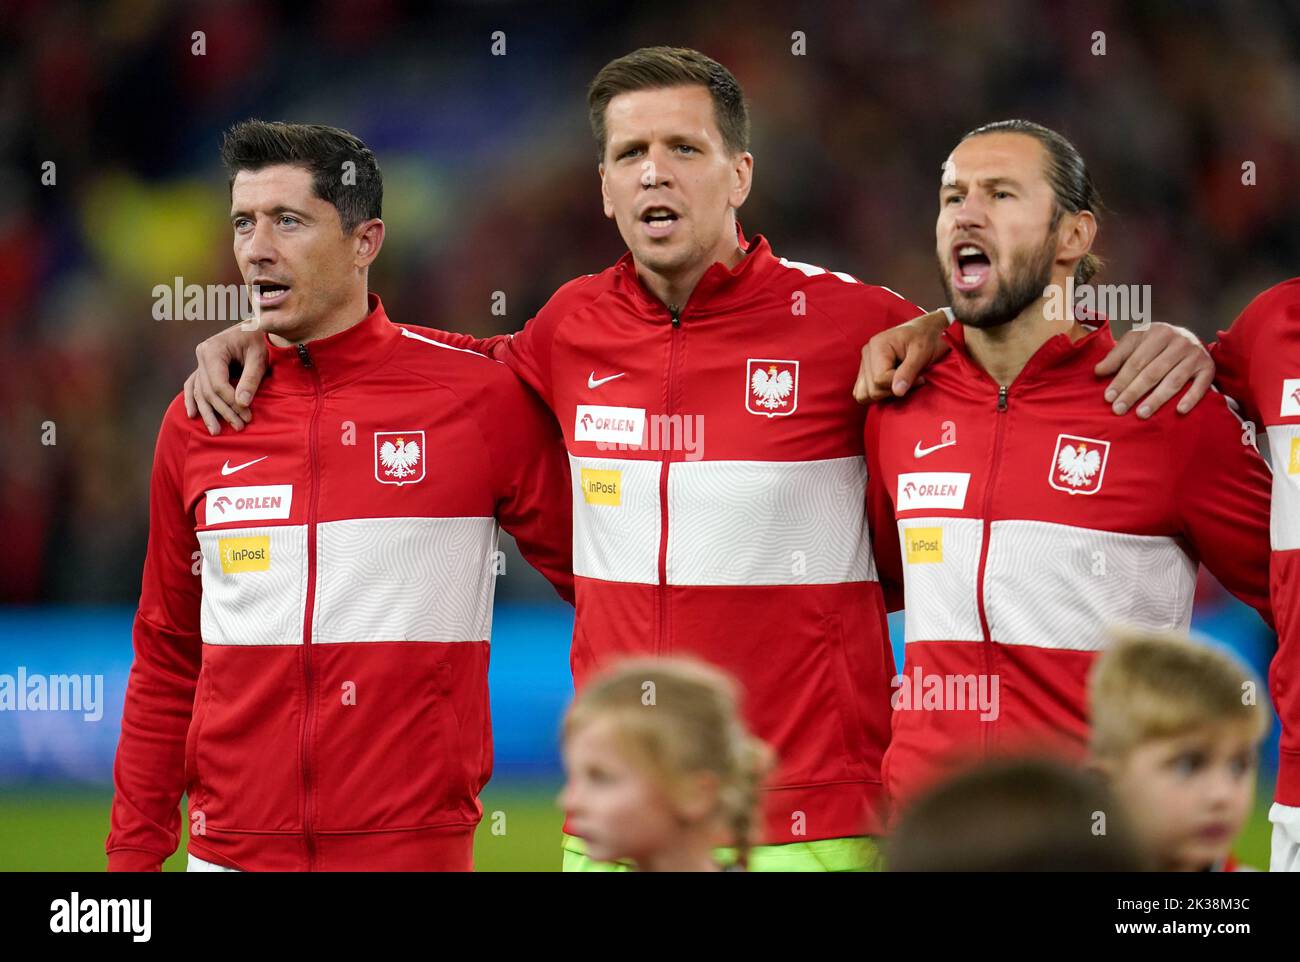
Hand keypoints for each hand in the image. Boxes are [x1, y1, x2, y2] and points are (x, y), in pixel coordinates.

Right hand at [182, 325, 267, 434]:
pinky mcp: (203, 367)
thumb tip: (242, 404)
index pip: (218, 383)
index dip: (231, 402)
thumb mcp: (260, 358)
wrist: (257, 328)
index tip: (247, 415)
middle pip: (209, 390)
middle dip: (224, 410)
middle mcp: (202, 355)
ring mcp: (200, 361)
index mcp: (213, 349)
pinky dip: (193, 400)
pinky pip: (194, 385)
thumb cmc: (260, 341)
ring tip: (216, 432)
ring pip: (200, 391)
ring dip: (208, 412)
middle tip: (240, 427)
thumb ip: (250, 379)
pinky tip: (192, 415)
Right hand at [853, 308, 950, 403]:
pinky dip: (877, 394)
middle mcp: (867, 354)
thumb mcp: (922, 352)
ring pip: (863, 394)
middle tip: (914, 380)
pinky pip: (862, 393)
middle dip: (894, 390)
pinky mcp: (866, 372)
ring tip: (902, 383)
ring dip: (884, 395)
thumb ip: (908, 372)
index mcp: (877, 345)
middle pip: (872, 389)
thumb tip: (898, 392)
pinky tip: (893, 386)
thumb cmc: (926, 338)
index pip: (879, 379)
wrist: (926, 330)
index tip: (921, 379)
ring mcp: (864, 363)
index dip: (900, 384)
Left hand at [1094, 323, 1213, 416]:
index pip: (1136, 361)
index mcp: (1158, 332)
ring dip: (1157, 399)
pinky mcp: (1208, 367)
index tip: (1108, 397)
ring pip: (1173, 380)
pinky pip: (1200, 385)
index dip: (1121, 380)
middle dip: (1134, 392)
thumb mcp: (1136, 341)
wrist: (1190, 338)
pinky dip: (1191, 398)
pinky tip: (1179, 411)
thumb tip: (1098, 371)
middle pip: (1152, 372)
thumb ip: (1117, 355)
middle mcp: (1179, 341)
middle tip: (1119, 410)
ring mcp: (1195, 354)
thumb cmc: (1156, 344)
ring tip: (1141, 414)